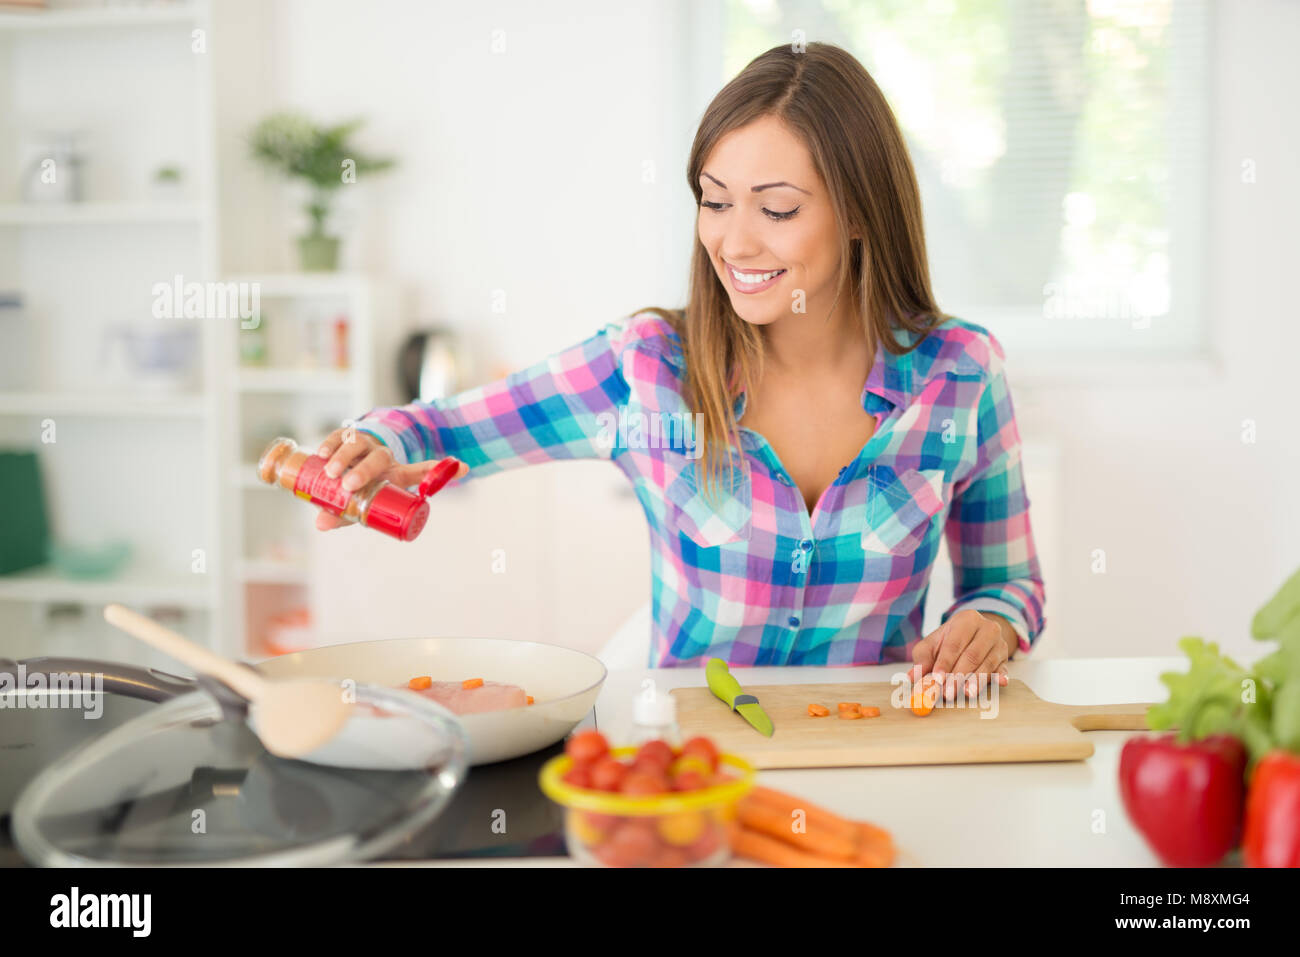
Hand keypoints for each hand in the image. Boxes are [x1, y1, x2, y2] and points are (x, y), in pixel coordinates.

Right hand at [312, 427, 467, 530]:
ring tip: (331, 473)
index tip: (464, 468)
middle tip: (349, 485)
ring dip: (344, 457)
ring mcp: (363, 444)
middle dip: (364, 471)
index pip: (421, 471)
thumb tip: (321, 525)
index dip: (441, 470)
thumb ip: (344, 516)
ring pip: (356, 444)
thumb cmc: (362, 486)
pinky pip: (337, 436)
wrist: (350, 461)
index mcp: (395, 472)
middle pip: (378, 459)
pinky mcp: (343, 437)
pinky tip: (320, 455)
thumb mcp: (360, 503)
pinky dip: (330, 445)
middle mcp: (381, 455)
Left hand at [906, 609, 1013, 700]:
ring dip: (976, 681)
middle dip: (959, 676)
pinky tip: (999, 683)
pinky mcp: (1005, 659)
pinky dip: (1000, 677)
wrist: (976, 634)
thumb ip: (923, 659)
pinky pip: (1003, 669)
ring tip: (966, 694)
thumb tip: (913, 677)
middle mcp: (987, 628)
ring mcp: (999, 644)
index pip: (954, 644)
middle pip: (972, 655)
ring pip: (987, 664)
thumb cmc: (950, 640)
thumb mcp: (933, 644)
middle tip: (948, 693)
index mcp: (967, 620)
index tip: (937, 678)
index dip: (945, 662)